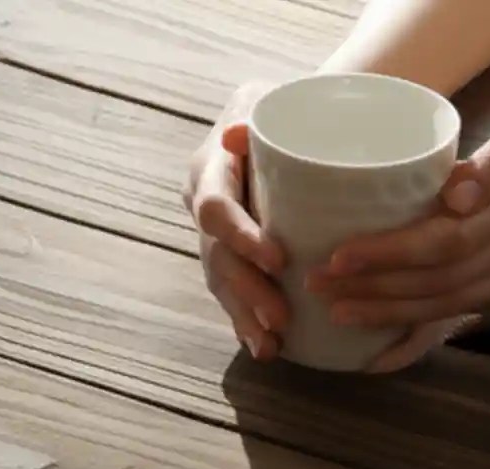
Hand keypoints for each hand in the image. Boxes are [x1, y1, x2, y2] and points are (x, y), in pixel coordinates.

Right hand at [183, 81, 287, 360]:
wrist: (277, 118)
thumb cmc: (284, 108)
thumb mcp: (271, 100)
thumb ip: (259, 115)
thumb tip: (238, 134)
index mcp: (211, 168)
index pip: (215, 207)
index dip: (241, 236)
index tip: (278, 260)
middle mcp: (206, 204)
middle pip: (216, 255)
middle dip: (245, 291)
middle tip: (279, 318)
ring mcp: (214, 234)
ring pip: (221, 281)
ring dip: (244, 316)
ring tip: (270, 346)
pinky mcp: (230, 254)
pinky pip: (233, 293)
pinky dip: (247, 321)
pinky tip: (268, 348)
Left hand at [307, 102, 489, 327]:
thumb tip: (460, 188)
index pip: (439, 240)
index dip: (385, 254)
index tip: (338, 255)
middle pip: (433, 282)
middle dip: (372, 290)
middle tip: (318, 290)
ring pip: (449, 305)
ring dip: (393, 314)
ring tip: (343, 317)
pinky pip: (472, 314)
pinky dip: (431, 327)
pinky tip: (398, 332)